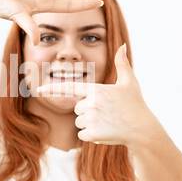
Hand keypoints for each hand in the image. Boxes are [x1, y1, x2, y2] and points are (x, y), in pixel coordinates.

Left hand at [35, 44, 163, 146]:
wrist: (142, 129)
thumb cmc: (135, 104)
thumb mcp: (129, 82)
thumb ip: (122, 64)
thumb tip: (123, 45)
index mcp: (96, 90)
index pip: (70, 88)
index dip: (53, 88)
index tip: (39, 89)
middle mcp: (91, 103)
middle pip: (77, 108)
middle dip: (89, 111)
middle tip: (108, 113)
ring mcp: (91, 118)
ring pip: (79, 122)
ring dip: (90, 124)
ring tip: (108, 122)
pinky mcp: (91, 134)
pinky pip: (82, 134)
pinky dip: (91, 135)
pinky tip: (106, 132)